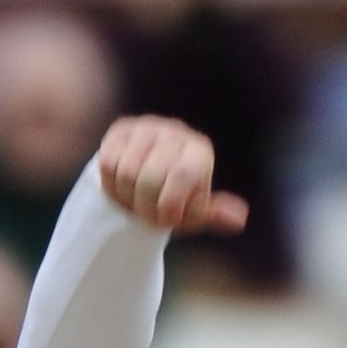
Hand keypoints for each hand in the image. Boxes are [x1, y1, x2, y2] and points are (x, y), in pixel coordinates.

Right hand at [97, 116, 248, 234]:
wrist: (144, 180)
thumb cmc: (175, 198)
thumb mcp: (194, 211)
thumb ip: (214, 215)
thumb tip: (238, 218)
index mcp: (199, 151)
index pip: (182, 174)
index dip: (169, 205)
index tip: (167, 221)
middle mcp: (175, 132)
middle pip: (148, 178)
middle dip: (144, 206)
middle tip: (147, 213)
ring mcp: (147, 127)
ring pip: (126, 172)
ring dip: (127, 197)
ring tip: (135, 199)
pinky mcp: (121, 129)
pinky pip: (108, 163)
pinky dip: (112, 184)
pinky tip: (122, 185)